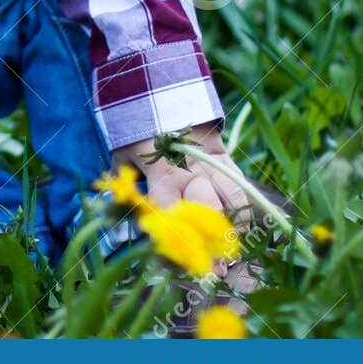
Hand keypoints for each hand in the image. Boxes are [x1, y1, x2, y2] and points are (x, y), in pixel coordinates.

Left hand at [110, 122, 256, 285]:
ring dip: (234, 230)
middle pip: (206, 211)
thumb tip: (117, 211)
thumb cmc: (137, 129)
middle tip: (213, 271)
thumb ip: (123, 182)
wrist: (160, 92)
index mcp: (160, 172)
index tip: (177, 264)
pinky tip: (244, 232)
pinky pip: (240, 185)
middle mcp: (190, 171)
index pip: (168, 212)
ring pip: (232, 200)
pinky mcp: (225, 158)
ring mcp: (211, 164)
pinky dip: (244, 209)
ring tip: (233, 255)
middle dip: (210, 243)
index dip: (174, 239)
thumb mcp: (122, 154)